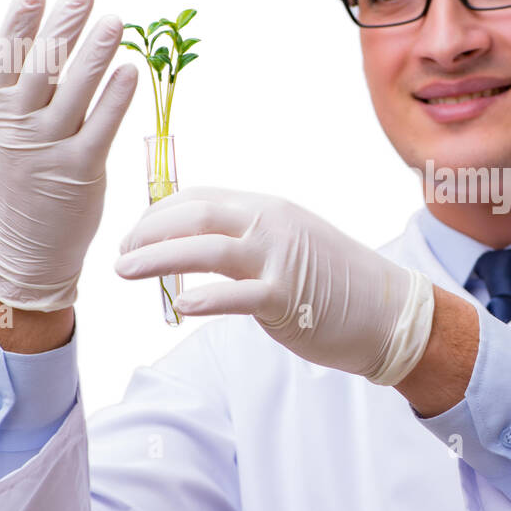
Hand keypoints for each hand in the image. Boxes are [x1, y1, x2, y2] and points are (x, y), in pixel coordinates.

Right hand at [0, 0, 137, 310]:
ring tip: (116, 21)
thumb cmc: (9, 174)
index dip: (20, 23)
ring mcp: (50, 149)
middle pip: (41, 70)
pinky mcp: (81, 170)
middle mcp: (19, 127)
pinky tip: (131, 72)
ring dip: (95, 56)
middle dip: (62, 28)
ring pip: (74, 95)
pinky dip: (115, 100)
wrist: (24, 245)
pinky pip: (100, 129)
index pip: (4, 58)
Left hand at [114, 187, 435, 384]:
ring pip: (207, 250)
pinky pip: (237, 296)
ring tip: (125, 270)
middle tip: (120, 251)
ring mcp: (280, 259)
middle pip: (197, 217)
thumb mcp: (291, 243)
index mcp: (269, 209)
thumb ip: (249, 239)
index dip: (160, 213)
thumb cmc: (336, 282)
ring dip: (159, 259)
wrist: (390, 312)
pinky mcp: (288, 298)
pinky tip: (180, 305)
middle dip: (149, 232)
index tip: (134, 232)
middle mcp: (272, 225)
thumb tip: (199, 244)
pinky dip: (205, 297)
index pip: (202, 198)